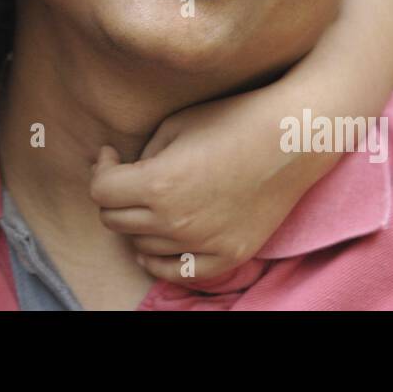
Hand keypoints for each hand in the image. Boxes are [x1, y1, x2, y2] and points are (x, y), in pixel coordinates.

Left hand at [89, 92, 340, 285]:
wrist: (291, 138)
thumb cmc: (233, 120)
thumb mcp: (175, 125)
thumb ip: (142, 155)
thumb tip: (121, 173)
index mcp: (157, 183)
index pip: (100, 191)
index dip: (101, 169)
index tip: (111, 156)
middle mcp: (175, 220)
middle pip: (114, 221)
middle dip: (113, 196)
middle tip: (127, 177)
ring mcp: (202, 243)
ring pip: (141, 246)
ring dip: (137, 223)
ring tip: (150, 200)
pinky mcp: (228, 255)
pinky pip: (178, 272)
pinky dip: (160, 260)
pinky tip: (157, 241)